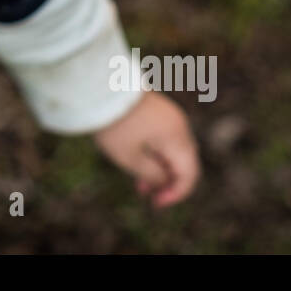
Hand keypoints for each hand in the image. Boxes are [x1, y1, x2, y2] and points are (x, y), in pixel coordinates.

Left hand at [90, 91, 199, 208]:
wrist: (100, 86)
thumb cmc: (114, 124)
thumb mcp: (129, 158)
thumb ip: (152, 175)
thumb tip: (165, 182)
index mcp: (177, 138)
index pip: (190, 174)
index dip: (176, 194)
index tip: (156, 203)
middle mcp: (180, 125)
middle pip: (184, 162)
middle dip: (167, 181)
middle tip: (144, 193)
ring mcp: (170, 116)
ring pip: (174, 150)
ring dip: (160, 168)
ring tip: (138, 181)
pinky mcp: (159, 110)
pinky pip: (165, 137)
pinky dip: (156, 152)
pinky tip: (137, 159)